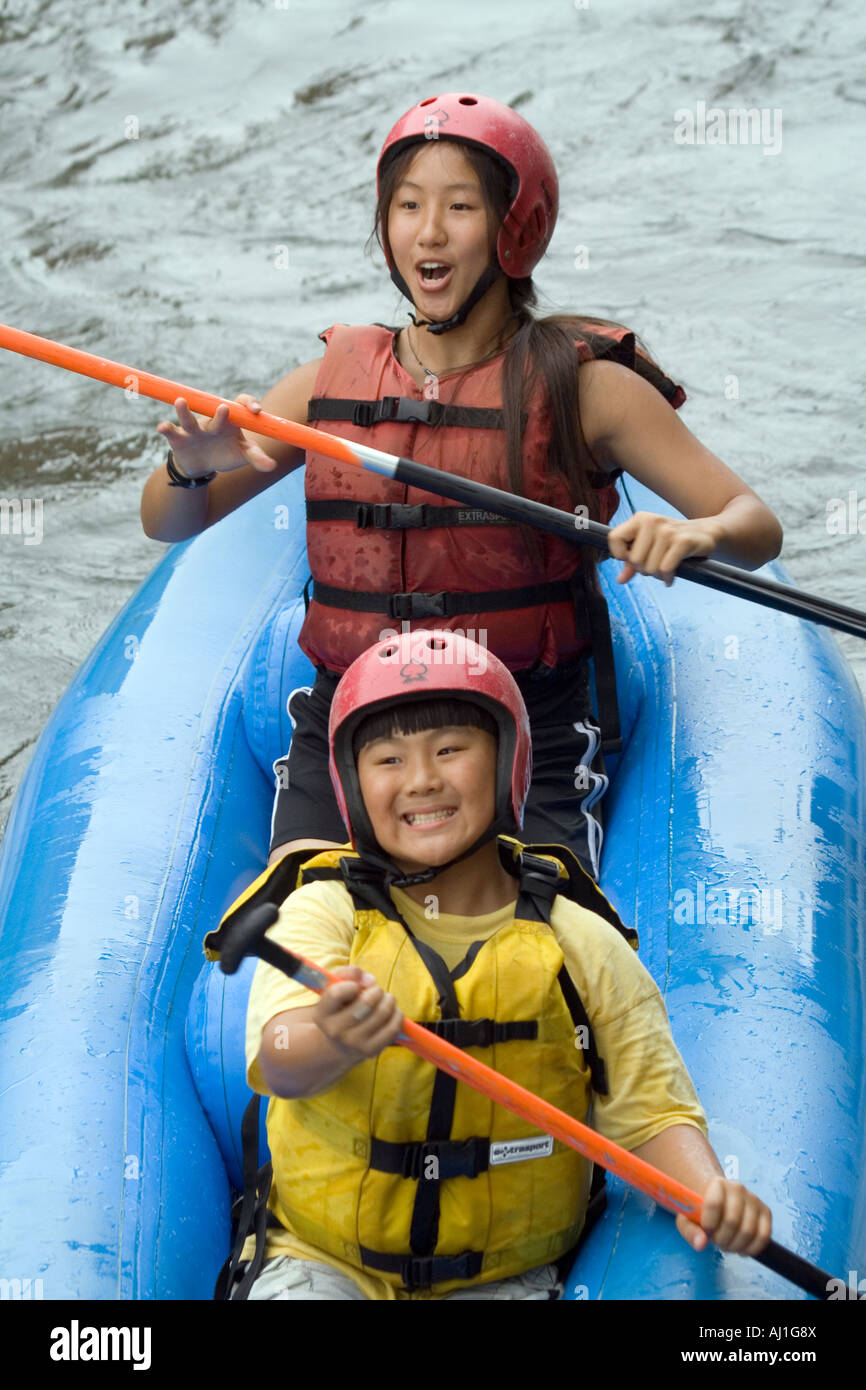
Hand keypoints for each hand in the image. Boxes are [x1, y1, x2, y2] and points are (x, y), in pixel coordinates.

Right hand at [156, 394, 276, 477]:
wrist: (203, 465)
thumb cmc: (227, 454)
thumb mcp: (243, 455)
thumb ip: (257, 458)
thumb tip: (272, 466)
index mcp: (231, 421)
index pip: (240, 405)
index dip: (248, 404)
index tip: (256, 411)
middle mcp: (212, 420)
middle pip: (215, 412)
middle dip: (220, 412)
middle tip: (224, 409)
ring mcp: (194, 428)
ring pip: (189, 418)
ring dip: (184, 411)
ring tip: (180, 402)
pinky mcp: (178, 438)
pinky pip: (171, 431)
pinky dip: (166, 428)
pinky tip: (162, 427)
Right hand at [311, 965, 403, 1058]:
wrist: (341, 1042)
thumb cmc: (342, 1007)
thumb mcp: (337, 987)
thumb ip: (349, 973)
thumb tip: (369, 980)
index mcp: (322, 1014)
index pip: (336, 994)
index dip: (351, 984)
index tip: (356, 986)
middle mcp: (335, 1031)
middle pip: (366, 1002)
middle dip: (377, 990)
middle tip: (376, 991)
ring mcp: (353, 1043)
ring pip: (382, 1012)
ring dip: (389, 1000)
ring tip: (386, 999)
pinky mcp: (371, 1050)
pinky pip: (393, 1027)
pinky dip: (397, 1014)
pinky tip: (392, 1011)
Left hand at [607, 511, 717, 585]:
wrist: (706, 532)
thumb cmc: (672, 541)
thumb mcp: (649, 547)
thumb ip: (631, 562)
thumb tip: (620, 580)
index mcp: (640, 518)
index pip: (614, 538)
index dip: (620, 555)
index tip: (631, 560)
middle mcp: (652, 521)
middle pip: (635, 560)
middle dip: (644, 570)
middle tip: (656, 565)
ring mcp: (668, 531)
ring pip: (650, 567)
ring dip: (658, 575)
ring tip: (666, 569)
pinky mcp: (683, 541)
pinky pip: (665, 568)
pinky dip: (668, 577)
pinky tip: (672, 575)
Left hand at [676, 1176, 771, 1255]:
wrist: (718, 1200)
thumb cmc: (701, 1211)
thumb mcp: (687, 1219)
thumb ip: (690, 1231)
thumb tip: (701, 1244)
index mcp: (717, 1183)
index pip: (714, 1204)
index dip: (709, 1224)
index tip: (706, 1230)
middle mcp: (738, 1188)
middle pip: (732, 1221)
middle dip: (722, 1239)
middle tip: (716, 1240)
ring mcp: (754, 1199)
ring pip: (748, 1231)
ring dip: (735, 1246)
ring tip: (726, 1244)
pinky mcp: (766, 1212)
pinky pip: (764, 1236)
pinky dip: (751, 1249)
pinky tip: (741, 1249)